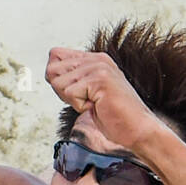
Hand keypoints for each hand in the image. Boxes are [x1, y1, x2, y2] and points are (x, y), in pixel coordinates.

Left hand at [44, 47, 161, 150]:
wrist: (137, 129)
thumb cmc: (113, 115)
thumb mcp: (87, 92)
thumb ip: (71, 78)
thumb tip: (48, 71)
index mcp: (94, 59)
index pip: (55, 55)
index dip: (57, 78)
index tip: (77, 91)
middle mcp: (97, 59)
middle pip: (52, 69)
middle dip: (63, 91)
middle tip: (86, 99)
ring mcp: (99, 67)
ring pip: (59, 83)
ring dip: (73, 100)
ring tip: (94, 103)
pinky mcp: (100, 79)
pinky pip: (70, 93)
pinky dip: (80, 106)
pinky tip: (98, 106)